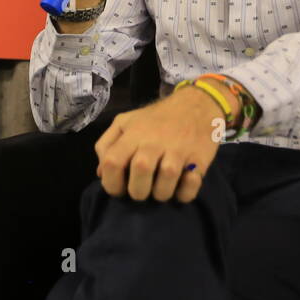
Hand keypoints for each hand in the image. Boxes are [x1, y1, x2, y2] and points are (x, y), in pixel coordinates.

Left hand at [94, 88, 223, 202]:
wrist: (197, 104)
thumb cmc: (157, 118)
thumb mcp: (127, 122)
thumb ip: (108, 144)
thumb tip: (101, 173)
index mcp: (133, 134)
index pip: (112, 163)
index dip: (111, 183)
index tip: (119, 189)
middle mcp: (154, 142)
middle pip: (139, 176)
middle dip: (138, 192)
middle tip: (143, 190)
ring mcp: (178, 150)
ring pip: (165, 185)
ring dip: (161, 194)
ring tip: (162, 189)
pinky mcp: (199, 159)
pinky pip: (190, 186)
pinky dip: (185, 193)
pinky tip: (182, 186)